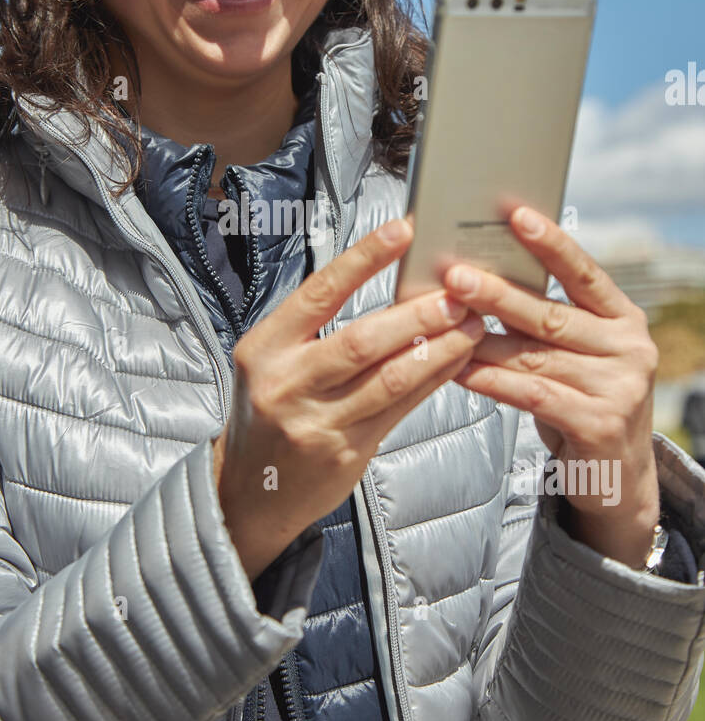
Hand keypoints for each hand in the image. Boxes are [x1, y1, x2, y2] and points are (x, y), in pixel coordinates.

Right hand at [213, 218, 484, 581]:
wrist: (249, 489)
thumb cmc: (267, 412)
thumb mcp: (272, 361)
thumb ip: (317, 328)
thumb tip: (388, 284)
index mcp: (265, 348)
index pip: (320, 294)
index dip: (364, 259)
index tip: (403, 231)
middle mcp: (287, 384)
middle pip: (362, 341)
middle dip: (417, 315)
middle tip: (457, 295)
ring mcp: (317, 422)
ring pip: (389, 379)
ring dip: (438, 349)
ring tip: (470, 325)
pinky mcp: (346, 452)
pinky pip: (400, 409)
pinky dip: (432, 380)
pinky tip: (455, 361)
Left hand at [441, 204, 660, 567]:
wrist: (617, 477)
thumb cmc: (583, 401)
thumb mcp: (575, 354)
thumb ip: (545, 319)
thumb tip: (481, 277)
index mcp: (624, 319)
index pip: (585, 273)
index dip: (551, 243)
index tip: (516, 214)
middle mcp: (630, 349)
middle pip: (551, 315)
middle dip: (497, 294)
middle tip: (454, 274)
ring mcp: (620, 388)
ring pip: (534, 357)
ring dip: (480, 340)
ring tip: (440, 322)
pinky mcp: (600, 424)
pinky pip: (531, 394)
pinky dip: (490, 380)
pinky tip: (458, 370)